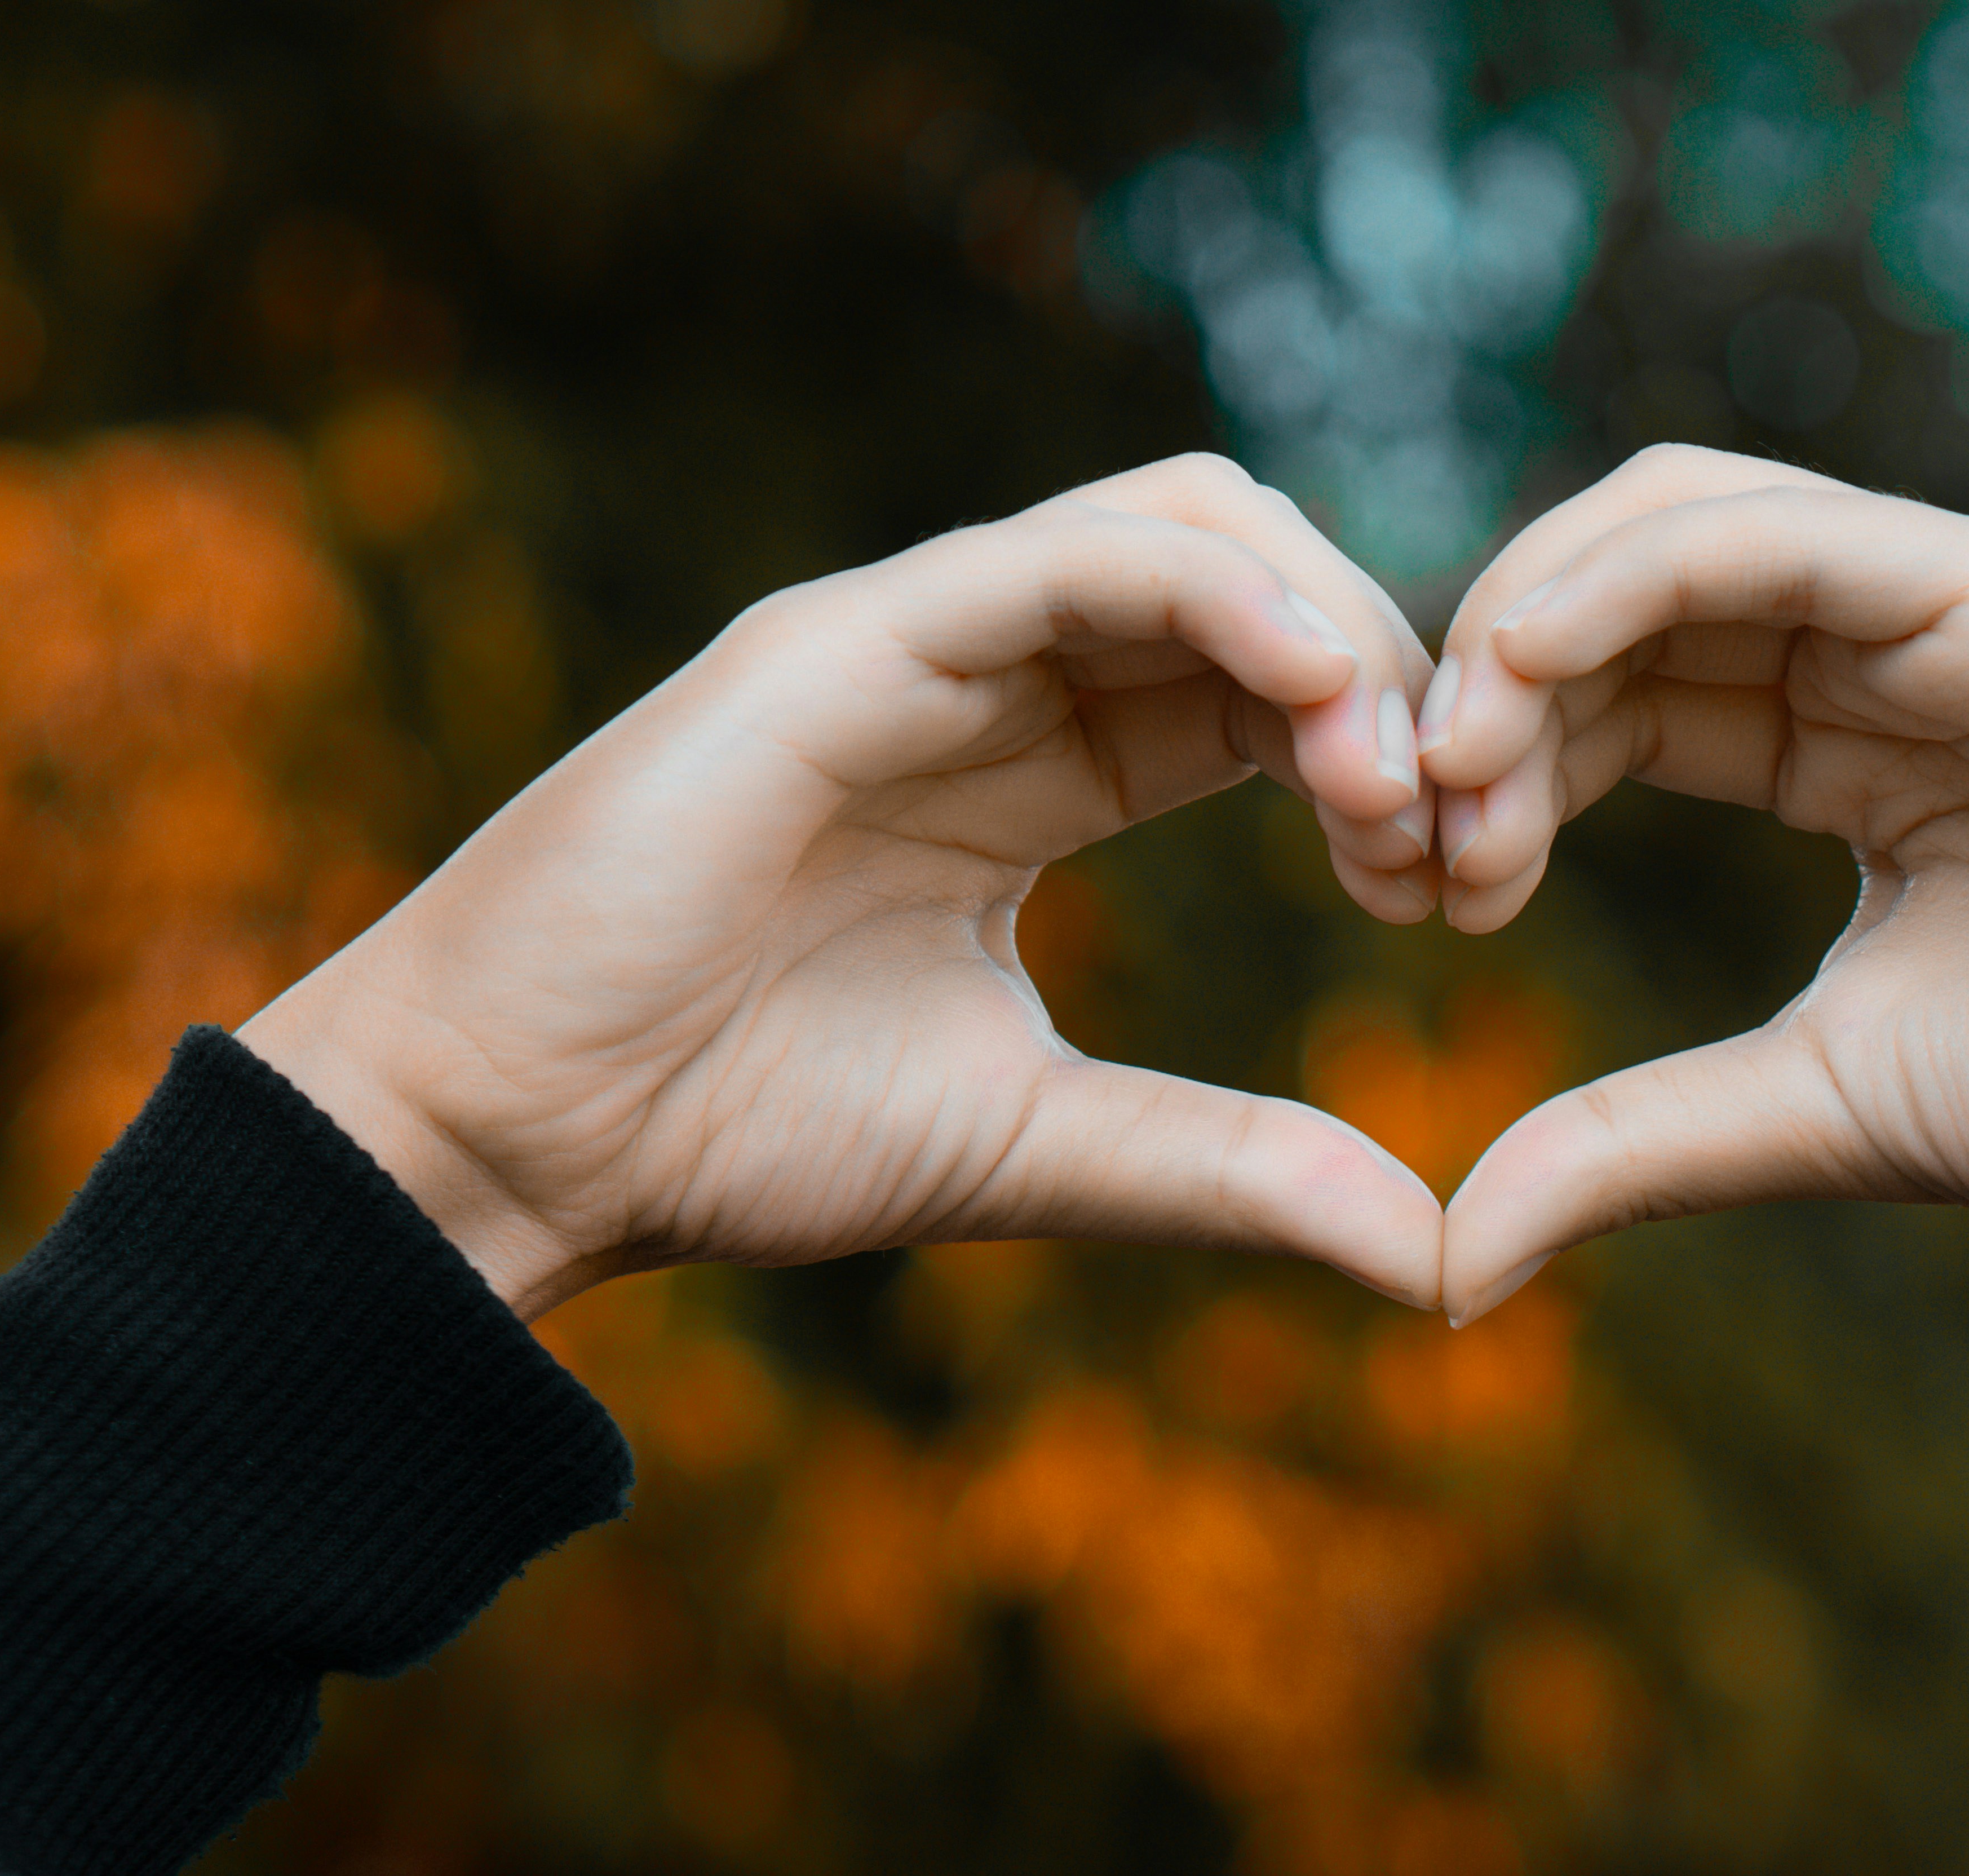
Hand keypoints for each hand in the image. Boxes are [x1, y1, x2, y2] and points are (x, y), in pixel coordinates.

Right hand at [241, 455, 1447, 1318]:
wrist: (516, 1140)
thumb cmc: (735, 1131)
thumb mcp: (1038, 1144)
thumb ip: (1225, 1167)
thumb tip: (1434, 1255)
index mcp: (1037, 772)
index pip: (1262, 693)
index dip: (1386, 758)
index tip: (1452, 887)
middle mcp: (988, 679)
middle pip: (1256, 581)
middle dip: (1388, 680)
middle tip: (1446, 830)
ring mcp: (915, 641)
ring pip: (1185, 526)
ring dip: (1326, 626)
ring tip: (1389, 774)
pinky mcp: (842, 639)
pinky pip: (1068, 557)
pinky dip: (1215, 597)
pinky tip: (1311, 698)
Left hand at [1414, 446, 1968, 1321]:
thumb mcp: (1804, 1108)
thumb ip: (1628, 1143)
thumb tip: (1451, 1263)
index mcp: (1848, 739)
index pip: (1621, 687)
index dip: (1498, 758)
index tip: (1420, 879)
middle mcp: (1890, 645)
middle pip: (1624, 588)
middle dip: (1487, 683)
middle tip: (1407, 816)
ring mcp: (1953, 603)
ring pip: (1680, 522)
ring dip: (1533, 613)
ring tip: (1450, 741)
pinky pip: (1781, 533)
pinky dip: (1633, 575)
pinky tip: (1524, 660)